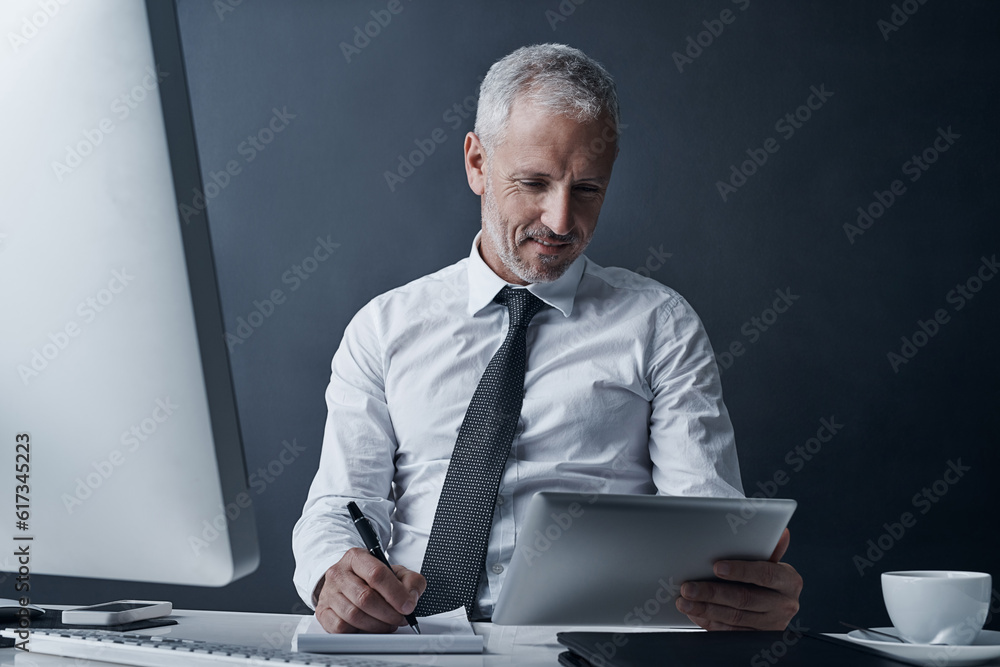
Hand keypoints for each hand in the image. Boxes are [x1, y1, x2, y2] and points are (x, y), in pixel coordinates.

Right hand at [315, 547, 425, 632]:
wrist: (348, 580)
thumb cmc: (372, 578)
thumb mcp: (395, 572)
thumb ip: (410, 581)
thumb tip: (411, 598)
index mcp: (356, 557)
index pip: (377, 574)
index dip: (396, 593)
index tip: (408, 606)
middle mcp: (338, 573)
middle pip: (365, 598)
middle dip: (388, 613)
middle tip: (401, 618)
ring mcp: (328, 593)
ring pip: (354, 615)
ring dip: (377, 625)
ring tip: (389, 623)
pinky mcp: (323, 612)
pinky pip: (340, 628)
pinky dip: (359, 632)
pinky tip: (370, 627)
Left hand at [675, 528, 802, 630]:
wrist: (780, 604)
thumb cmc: (771, 576)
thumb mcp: (773, 561)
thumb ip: (771, 548)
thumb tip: (780, 532)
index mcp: (789, 582)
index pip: (765, 575)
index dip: (741, 571)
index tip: (717, 567)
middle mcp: (784, 605)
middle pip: (744, 599)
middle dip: (712, 593)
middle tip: (688, 588)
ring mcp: (772, 625)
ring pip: (734, 617)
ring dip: (705, 609)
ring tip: (684, 601)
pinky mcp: (757, 637)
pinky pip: (730, 632)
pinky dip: (710, 622)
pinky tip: (694, 613)